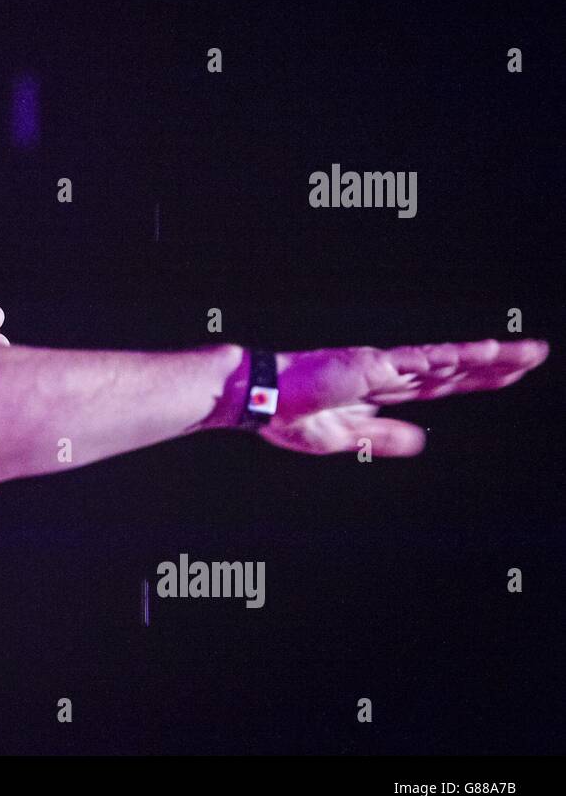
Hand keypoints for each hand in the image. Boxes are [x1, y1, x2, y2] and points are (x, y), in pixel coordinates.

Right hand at [258, 338, 548, 455]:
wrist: (259, 398)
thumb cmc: (287, 416)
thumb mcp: (343, 437)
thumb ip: (382, 437)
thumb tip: (422, 442)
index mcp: (379, 390)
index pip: (438, 383)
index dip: (475, 379)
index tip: (510, 373)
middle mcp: (387, 372)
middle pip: (452, 368)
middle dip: (496, 365)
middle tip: (536, 353)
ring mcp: (381, 365)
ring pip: (445, 360)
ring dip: (487, 357)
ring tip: (527, 352)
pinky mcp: (370, 365)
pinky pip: (418, 361)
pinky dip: (451, 357)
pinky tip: (480, 354)